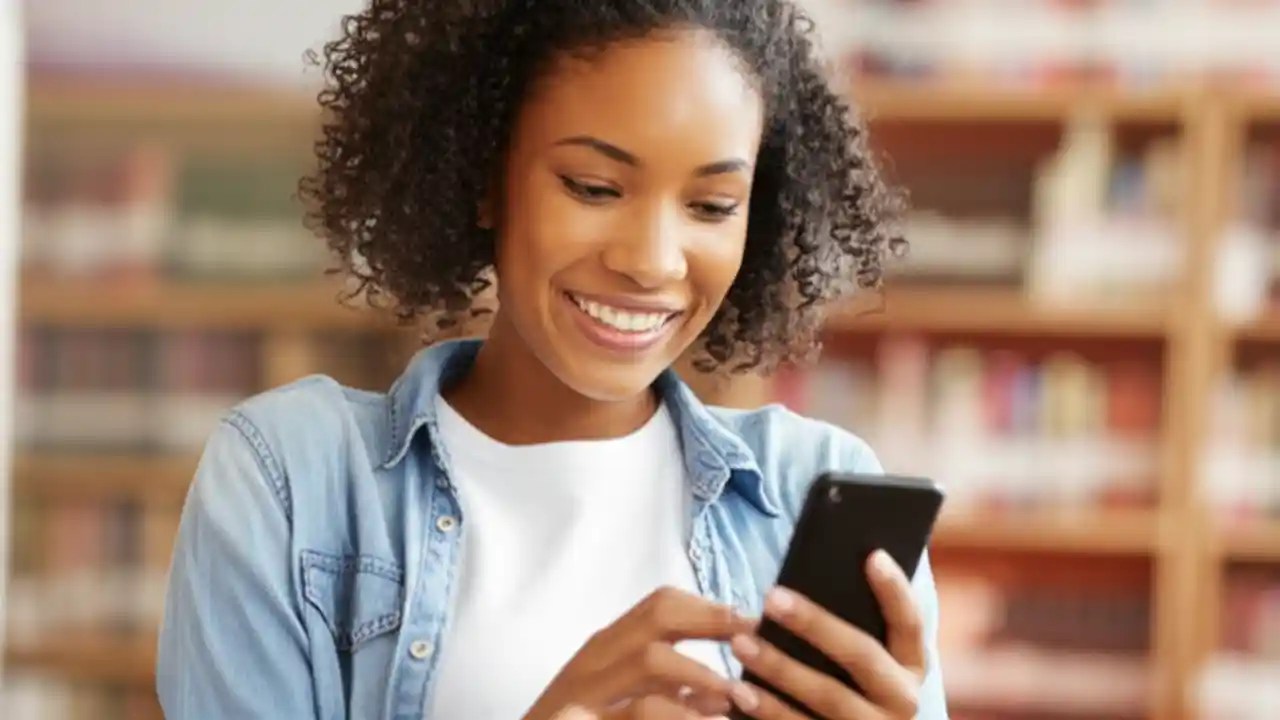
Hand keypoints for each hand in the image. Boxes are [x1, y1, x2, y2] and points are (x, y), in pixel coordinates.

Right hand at [524, 586, 755, 719]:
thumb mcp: (618, 702)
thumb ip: (666, 692)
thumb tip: (724, 690)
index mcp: (605, 650)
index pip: (659, 605)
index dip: (709, 607)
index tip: (749, 621)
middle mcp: (594, 663)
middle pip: (657, 618)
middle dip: (711, 623)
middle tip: (752, 642)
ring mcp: (584, 693)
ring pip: (649, 661)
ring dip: (701, 674)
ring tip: (733, 697)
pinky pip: (638, 710)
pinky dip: (678, 714)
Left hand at [728, 550, 925, 718]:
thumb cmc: (853, 690)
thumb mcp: (870, 664)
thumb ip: (855, 627)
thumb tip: (832, 568)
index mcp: (910, 668)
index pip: (909, 623)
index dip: (895, 591)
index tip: (872, 556)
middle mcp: (901, 702)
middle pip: (861, 655)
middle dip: (816, 624)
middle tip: (772, 598)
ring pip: (827, 698)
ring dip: (780, 669)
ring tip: (741, 643)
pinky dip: (767, 713)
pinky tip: (738, 693)